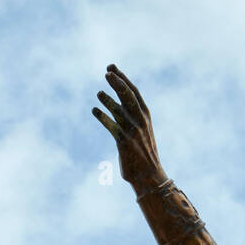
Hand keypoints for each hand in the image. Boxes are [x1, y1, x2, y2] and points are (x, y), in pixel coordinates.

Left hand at [92, 65, 165, 188]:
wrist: (149, 176)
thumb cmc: (143, 154)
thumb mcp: (141, 131)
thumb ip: (130, 118)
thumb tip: (116, 105)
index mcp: (145, 116)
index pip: (134, 92)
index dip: (122, 79)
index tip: (111, 69)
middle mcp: (140, 121)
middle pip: (128, 96)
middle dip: (117, 82)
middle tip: (106, 72)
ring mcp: (133, 131)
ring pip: (119, 110)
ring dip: (108, 100)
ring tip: (98, 92)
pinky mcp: (124, 142)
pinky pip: (112, 127)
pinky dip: (103, 117)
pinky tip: (94, 110)